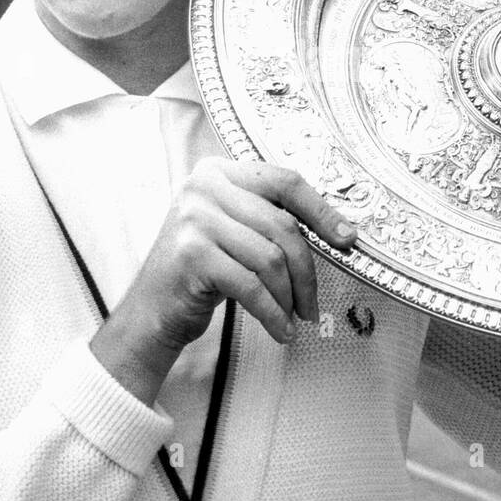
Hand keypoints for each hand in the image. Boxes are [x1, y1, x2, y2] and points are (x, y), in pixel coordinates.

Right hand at [91, 159, 354, 403]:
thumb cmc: (203, 271)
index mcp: (219, 170)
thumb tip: (339, 229)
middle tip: (313, 304)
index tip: (348, 239)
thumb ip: (270, 217)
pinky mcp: (191, 254)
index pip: (284, 181)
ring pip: (270, 258)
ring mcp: (194, 218)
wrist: (151, 311)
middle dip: (306, 271)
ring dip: (289, 296)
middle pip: (282, 225)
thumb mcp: (234, 231)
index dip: (322, 211)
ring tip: (293, 318)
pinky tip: (280, 330)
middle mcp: (203, 186)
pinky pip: (251, 286)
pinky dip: (272, 313)